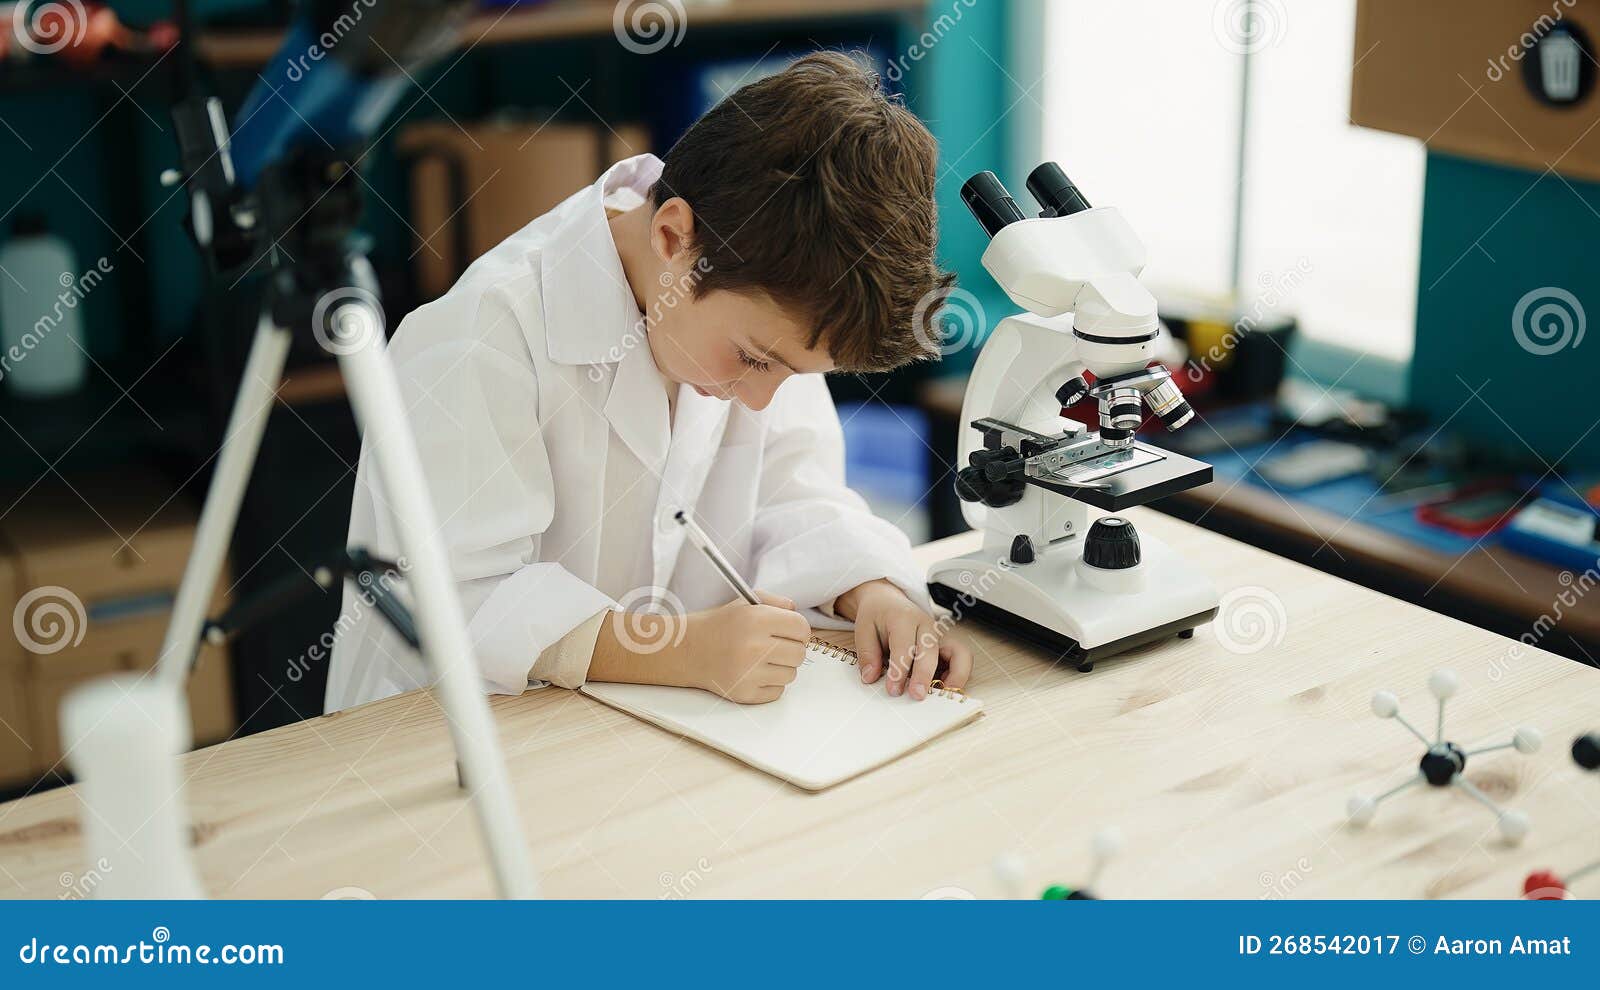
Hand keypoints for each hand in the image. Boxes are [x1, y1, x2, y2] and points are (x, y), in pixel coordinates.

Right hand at [588, 591, 810, 704]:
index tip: (789, 632)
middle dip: (791, 649)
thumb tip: (797, 615)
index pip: (802, 628)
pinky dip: (770, 684)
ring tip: (762, 660)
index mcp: (756, 619)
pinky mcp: (745, 694)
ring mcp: (749, 673)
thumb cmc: (720, 625)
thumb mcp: (745, 602)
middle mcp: (754, 646)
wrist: (687, 650)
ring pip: (791, 674)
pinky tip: (754, 673)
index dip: (798, 630)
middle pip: (800, 653)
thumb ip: (776, 603)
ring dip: (781, 668)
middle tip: (775, 646)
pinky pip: (778, 691)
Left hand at [835, 579, 972, 700]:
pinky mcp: (947, 646)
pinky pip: (961, 661)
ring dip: (955, 677)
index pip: (904, 645)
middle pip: (932, 651)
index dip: (899, 670)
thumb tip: (870, 677)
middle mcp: (927, 626)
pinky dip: (958, 677)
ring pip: (960, 653)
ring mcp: (940, 636)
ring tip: (941, 695)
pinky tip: (943, 689)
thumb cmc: (878, 616)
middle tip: (916, 695)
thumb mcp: (863, 629)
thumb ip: (867, 653)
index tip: (893, 689)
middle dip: (925, 675)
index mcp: (904, 618)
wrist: (889, 602)